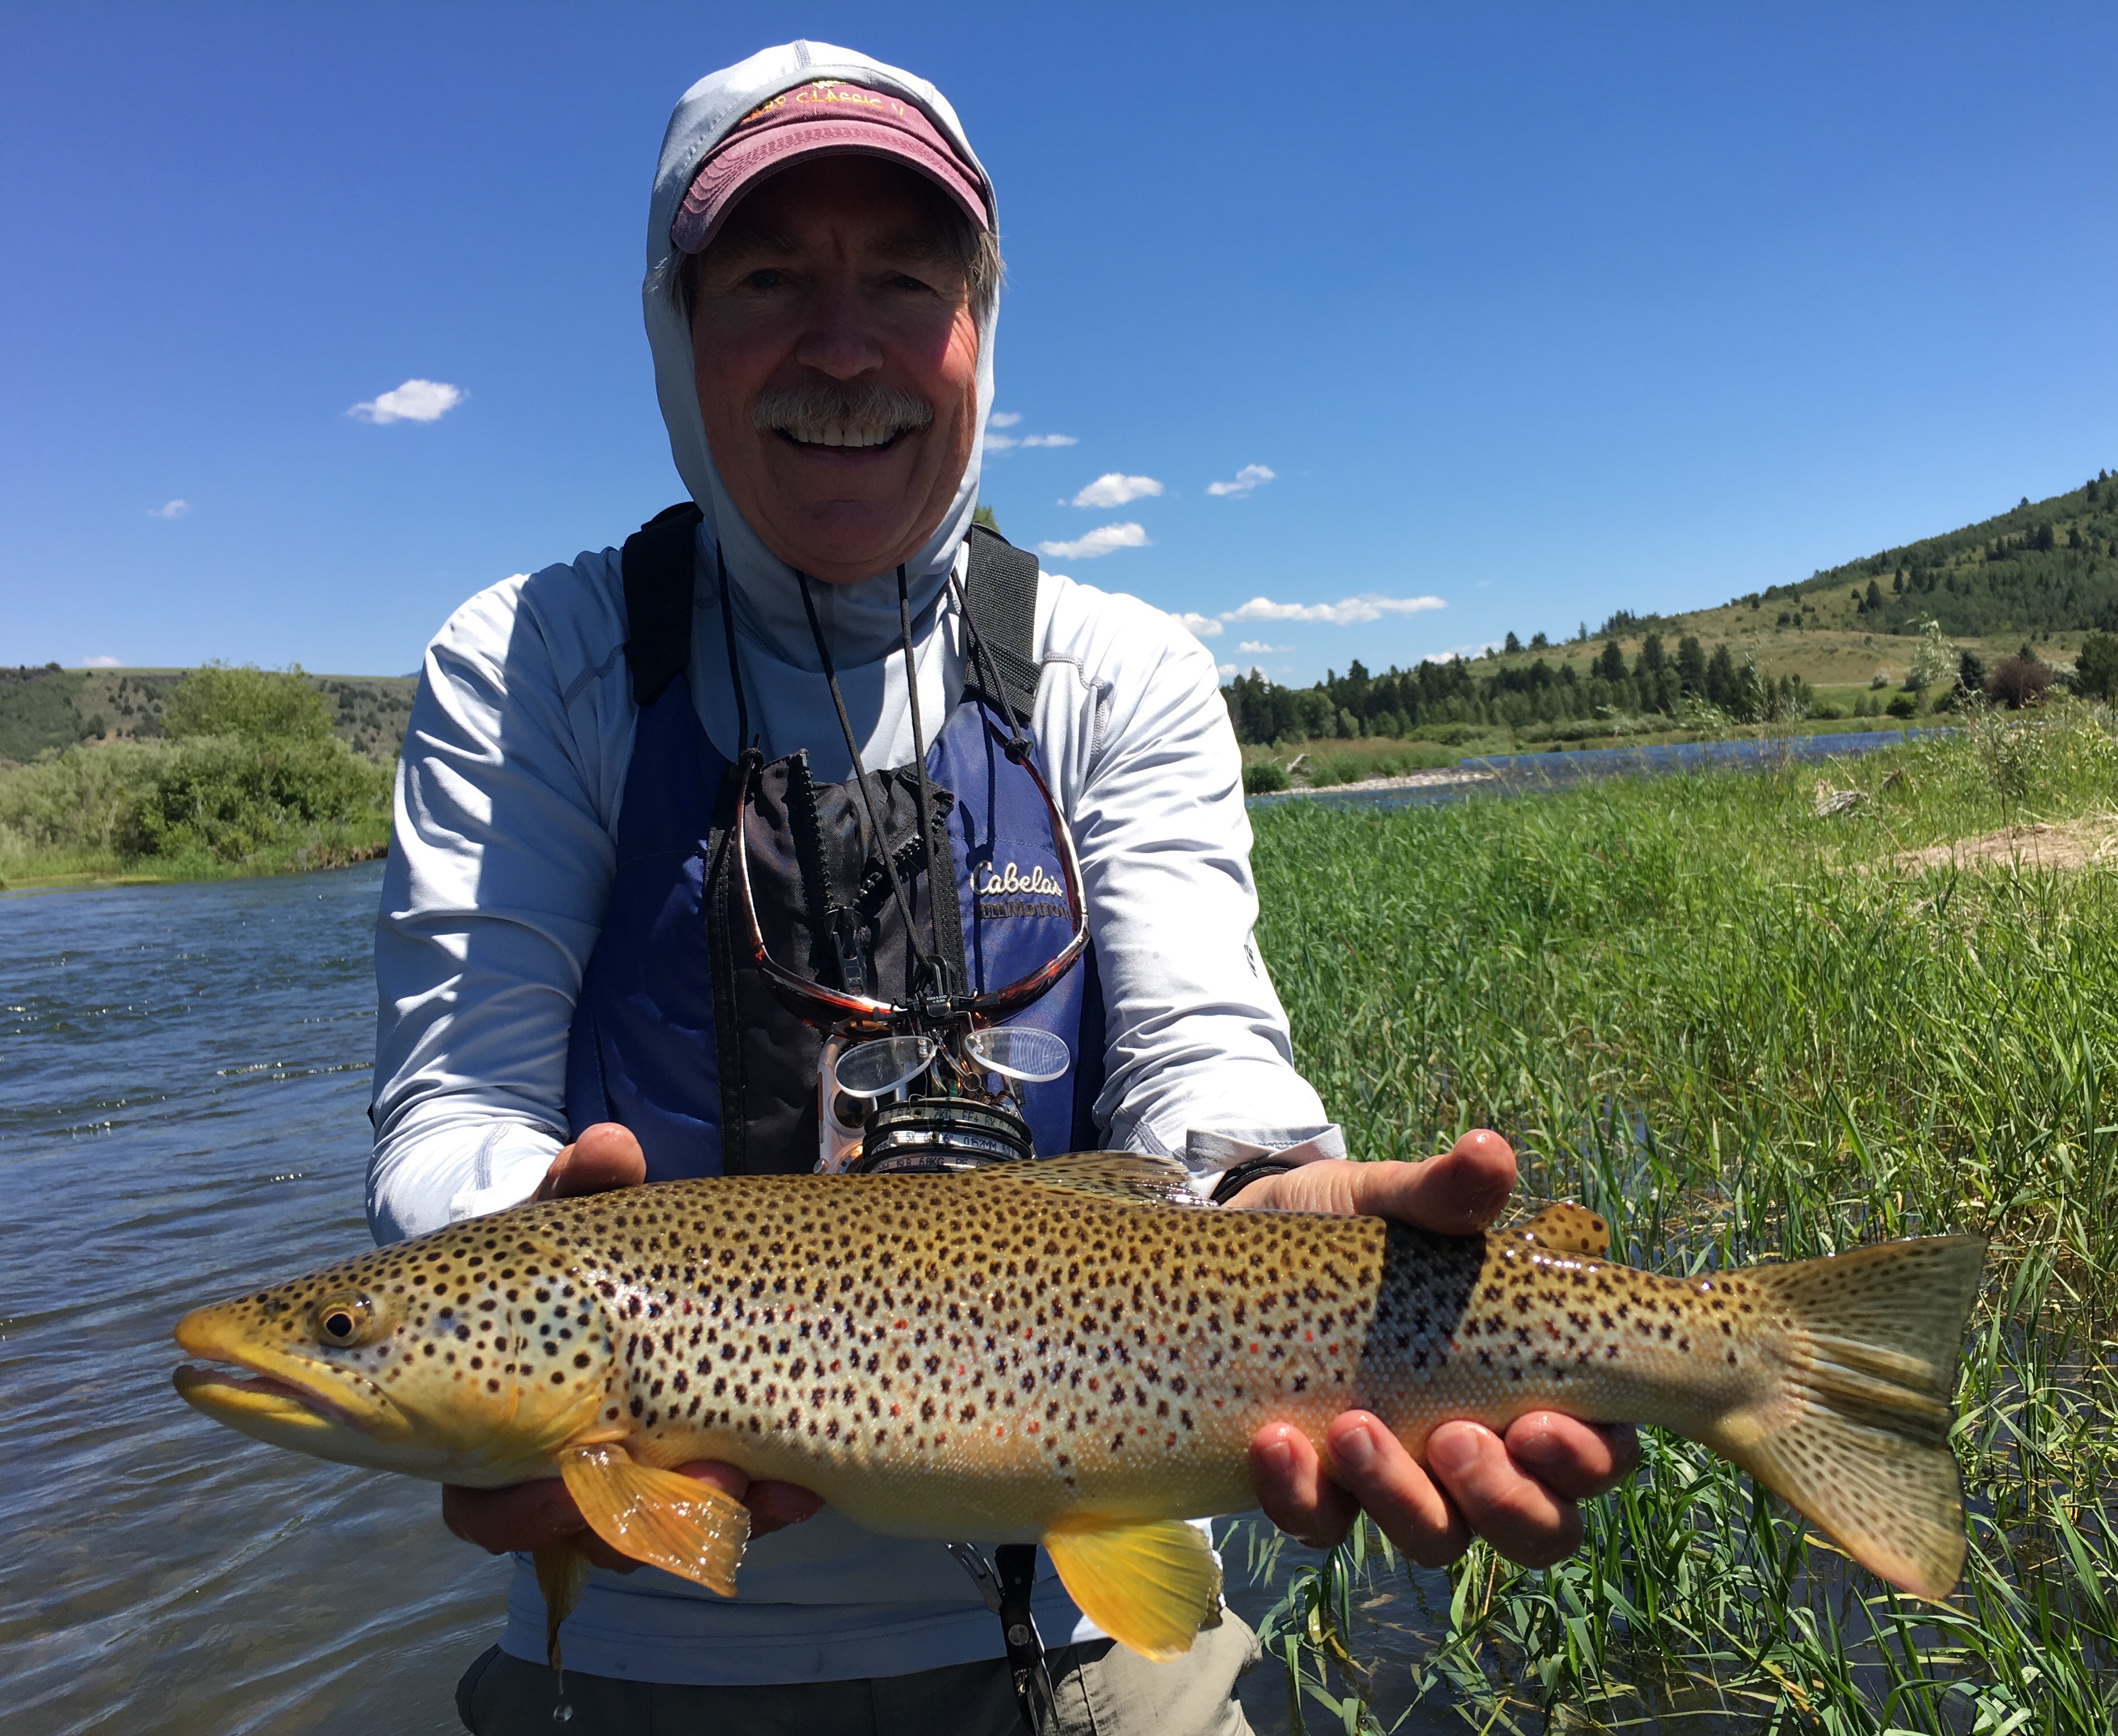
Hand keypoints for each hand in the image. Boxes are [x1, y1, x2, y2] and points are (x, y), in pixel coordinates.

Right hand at [444, 1122, 824, 1564]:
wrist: (621, 1280)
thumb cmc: (569, 1255)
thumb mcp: (571, 1215)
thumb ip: (581, 1181)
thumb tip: (609, 1147)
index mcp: (492, 1426)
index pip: (483, 1503)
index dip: (521, 1511)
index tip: (578, 1483)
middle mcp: (542, 1476)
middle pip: (582, 1547)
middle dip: (639, 1522)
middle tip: (710, 1484)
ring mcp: (614, 1490)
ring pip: (649, 1543)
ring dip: (707, 1518)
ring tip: (763, 1487)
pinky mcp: (680, 1490)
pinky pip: (708, 1526)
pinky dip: (753, 1511)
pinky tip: (797, 1488)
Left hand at [1234, 1130, 1639, 1569]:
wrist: (1243, 1235)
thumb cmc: (1349, 1226)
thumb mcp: (1392, 1201)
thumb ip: (1444, 1193)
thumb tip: (1490, 1152)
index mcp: (1527, 1383)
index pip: (1597, 1456)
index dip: (1584, 1462)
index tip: (1538, 1422)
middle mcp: (1477, 1451)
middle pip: (1534, 1528)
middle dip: (1503, 1500)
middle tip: (1452, 1436)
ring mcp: (1400, 1479)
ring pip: (1436, 1539)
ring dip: (1401, 1499)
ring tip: (1352, 1427)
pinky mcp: (1318, 1488)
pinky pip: (1324, 1524)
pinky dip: (1303, 1496)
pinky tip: (1274, 1442)